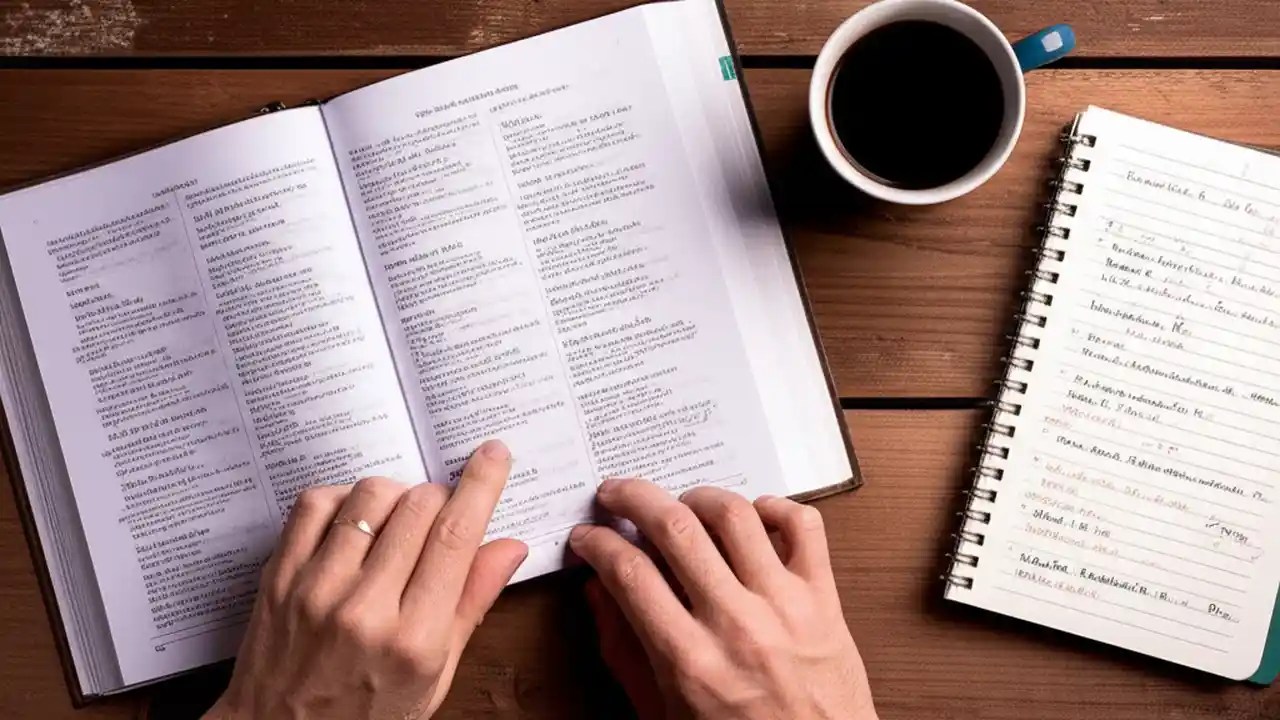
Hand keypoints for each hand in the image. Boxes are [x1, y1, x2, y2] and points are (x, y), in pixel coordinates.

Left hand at [204, 439, 526, 719]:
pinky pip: (317, 503)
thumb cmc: (366, 715)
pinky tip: (355, 522)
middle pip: (418, 507)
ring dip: (395, 496)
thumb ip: (471, 605)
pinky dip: (344, 498)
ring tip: (396, 524)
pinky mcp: (279, 576)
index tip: (493, 455)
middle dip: (440, 497)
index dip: (481, 486)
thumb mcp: (434, 677)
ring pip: (370, 496)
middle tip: (441, 516)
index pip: (456, 538)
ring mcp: (316, 589)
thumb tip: (509, 547)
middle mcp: (365, 610)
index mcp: (414, 640)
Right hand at [571, 479, 876, 719]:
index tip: (588, 537)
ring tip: (681, 503)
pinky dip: (775, 507)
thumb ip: (625, 652)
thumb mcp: (662, 713)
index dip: (597, 544)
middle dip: (632, 497)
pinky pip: (803, 526)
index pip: (629, 573)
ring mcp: (784, 606)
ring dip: (697, 496)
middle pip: (674, 528)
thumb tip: (598, 591)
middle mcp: (736, 625)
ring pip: (734, 515)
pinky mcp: (824, 599)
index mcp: (689, 661)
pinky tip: (753, 518)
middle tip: (616, 494)